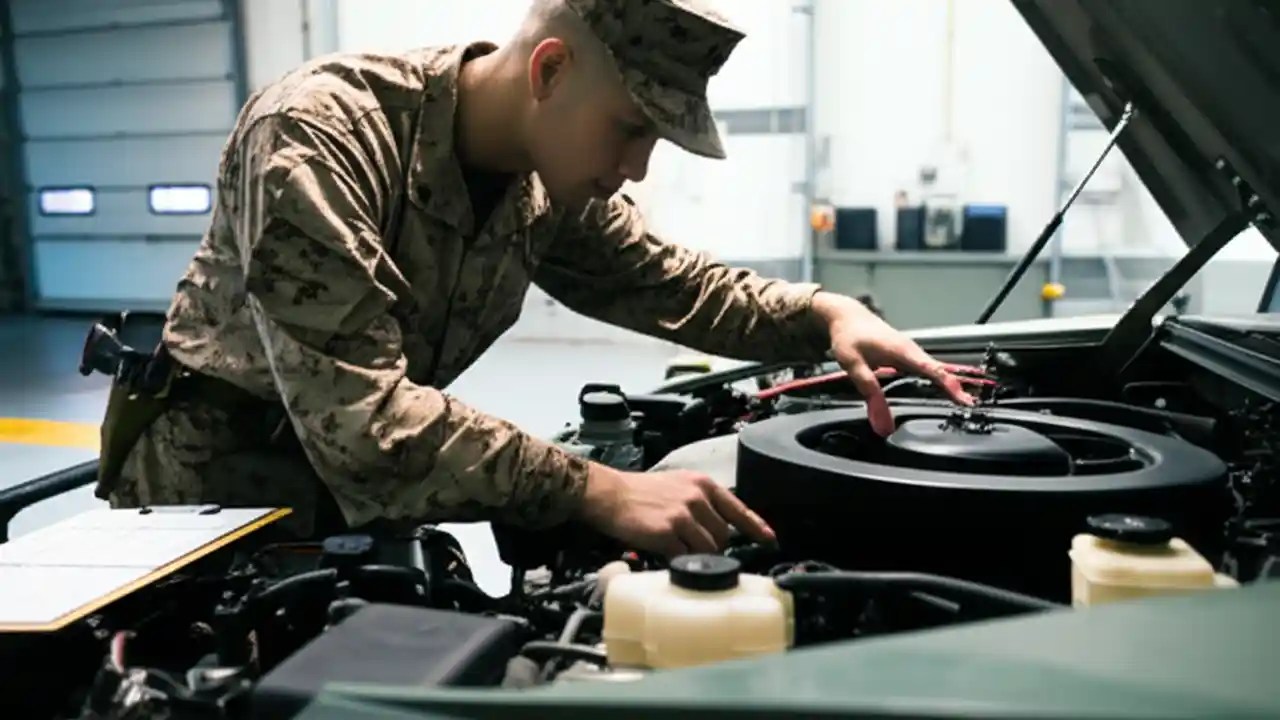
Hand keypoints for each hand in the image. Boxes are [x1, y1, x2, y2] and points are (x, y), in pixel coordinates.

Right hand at [576, 463, 774, 557]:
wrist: (610, 494)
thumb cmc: (641, 492)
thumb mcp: (678, 485)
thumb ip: (701, 501)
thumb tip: (719, 526)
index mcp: (703, 484)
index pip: (738, 508)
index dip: (756, 527)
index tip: (770, 540)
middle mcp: (697, 498)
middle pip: (724, 535)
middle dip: (714, 546)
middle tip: (694, 546)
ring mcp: (683, 516)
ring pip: (708, 549)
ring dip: (698, 556)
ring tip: (680, 549)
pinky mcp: (667, 533)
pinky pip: (685, 557)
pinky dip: (679, 560)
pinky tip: (668, 554)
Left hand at [813, 291, 976, 435]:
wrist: (845, 315)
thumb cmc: (849, 336)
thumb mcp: (854, 365)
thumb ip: (869, 392)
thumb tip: (881, 424)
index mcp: (903, 350)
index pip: (933, 370)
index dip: (950, 386)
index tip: (966, 401)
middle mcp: (911, 350)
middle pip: (939, 371)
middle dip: (955, 388)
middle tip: (970, 406)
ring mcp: (909, 352)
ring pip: (933, 370)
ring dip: (947, 384)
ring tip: (962, 401)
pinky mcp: (904, 355)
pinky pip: (925, 369)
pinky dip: (936, 379)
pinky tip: (940, 391)